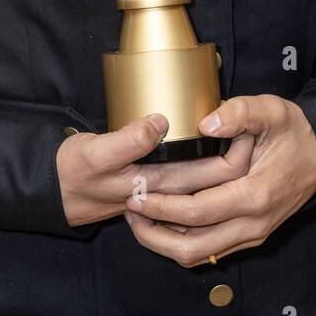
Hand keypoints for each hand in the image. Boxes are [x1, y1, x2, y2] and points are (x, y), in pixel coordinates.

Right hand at [55, 112, 254, 228]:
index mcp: (158, 181)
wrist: (57, 191)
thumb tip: (160, 123)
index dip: (234, 153)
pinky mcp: (154, 190)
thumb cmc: (75, 171)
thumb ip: (129, 140)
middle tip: (258, 129)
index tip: (252, 130)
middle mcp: (165, 190)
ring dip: (224, 167)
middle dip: (238, 157)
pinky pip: (190, 187)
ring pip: (205, 182)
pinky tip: (214, 156)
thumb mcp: (96, 152)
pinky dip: (206, 174)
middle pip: (214, 177)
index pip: (209, 171)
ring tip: (245, 139)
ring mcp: (161, 192)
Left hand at [121, 95, 315, 265]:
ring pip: (200, 254)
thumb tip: (207, 121)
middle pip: (194, 245)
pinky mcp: (251, 236)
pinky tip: (165, 222)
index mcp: (255, 195)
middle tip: (130, 210)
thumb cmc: (294, 131)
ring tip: (139, 219)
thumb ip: (239, 113)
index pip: (198, 211)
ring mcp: (253, 234)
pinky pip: (211, 250)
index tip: (136, 195)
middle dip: (155, 234)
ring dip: (166, 243)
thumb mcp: (271, 110)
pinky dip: (183, 242)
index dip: (163, 207)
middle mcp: (253, 223)